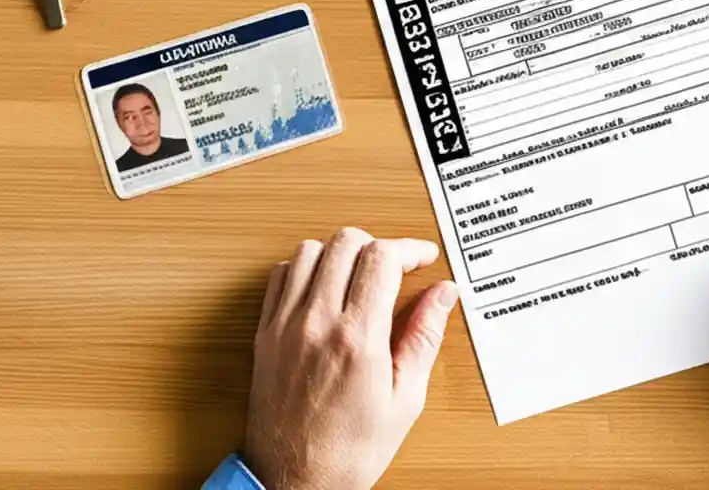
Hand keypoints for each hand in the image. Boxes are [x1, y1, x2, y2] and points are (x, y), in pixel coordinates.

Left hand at [244, 228, 458, 489]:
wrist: (294, 480)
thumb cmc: (349, 450)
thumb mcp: (405, 398)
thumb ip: (424, 336)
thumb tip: (443, 294)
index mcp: (357, 339)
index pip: (382, 257)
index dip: (410, 248)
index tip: (423, 257)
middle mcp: (316, 323)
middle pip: (345, 242)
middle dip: (378, 245)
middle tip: (396, 268)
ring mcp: (284, 325)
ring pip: (309, 250)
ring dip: (340, 253)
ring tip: (359, 277)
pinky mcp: (264, 334)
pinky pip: (280, 276)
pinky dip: (305, 269)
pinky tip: (324, 289)